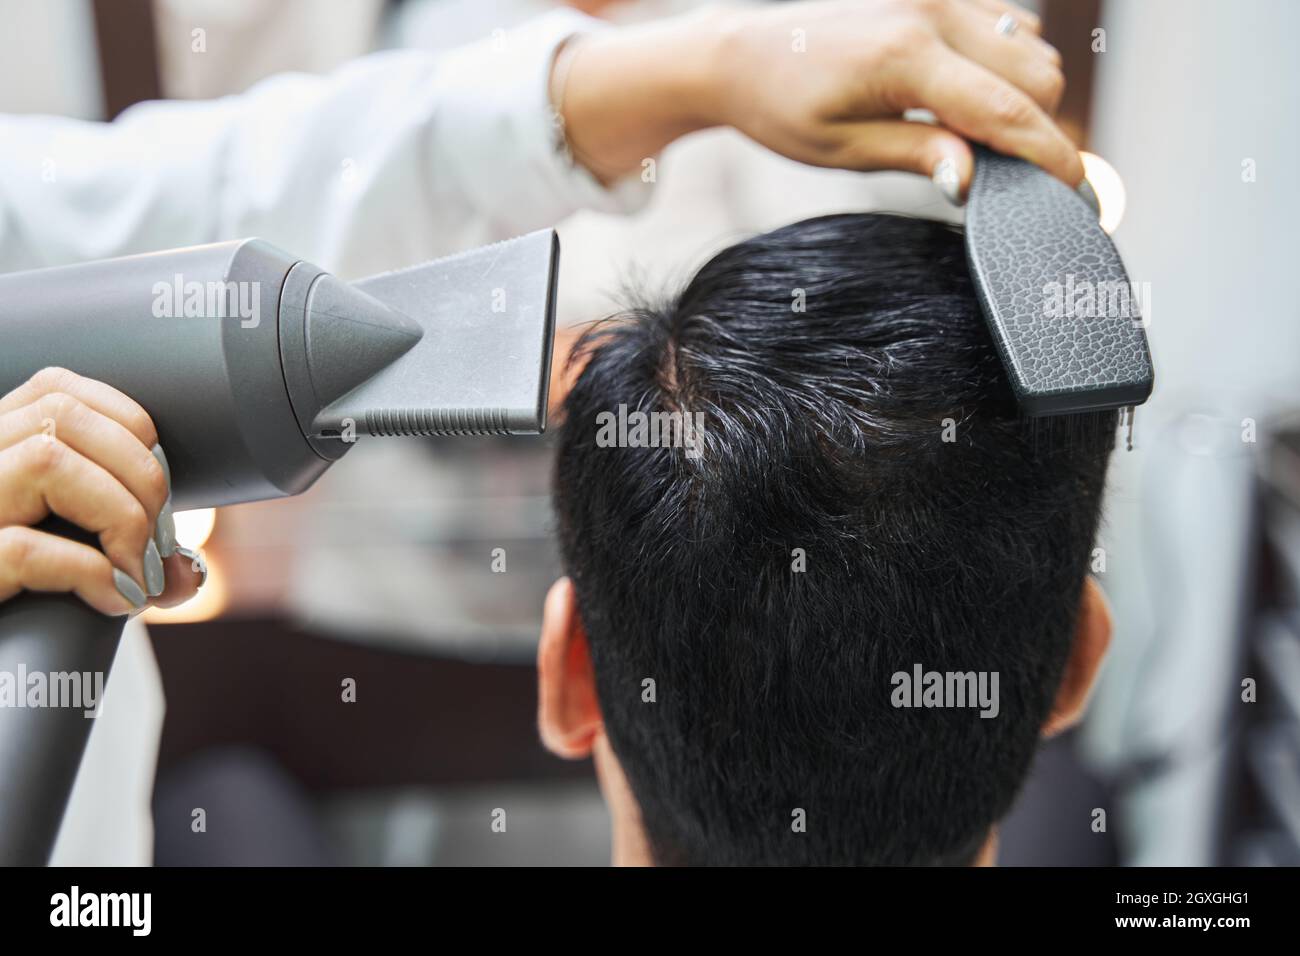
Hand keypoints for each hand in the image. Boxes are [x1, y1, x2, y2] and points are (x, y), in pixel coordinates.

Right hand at [0, 368, 204, 615]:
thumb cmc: (13, 603)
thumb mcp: (69, 559)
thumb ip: (128, 554)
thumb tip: (189, 574)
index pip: (59, 389)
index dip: (130, 429)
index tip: (154, 489)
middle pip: (63, 415)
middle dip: (139, 474)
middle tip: (155, 542)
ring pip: (45, 461)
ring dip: (120, 516)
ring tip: (135, 571)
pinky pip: (24, 548)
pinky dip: (89, 573)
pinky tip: (111, 600)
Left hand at [711, 0, 1079, 191]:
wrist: (743, 55)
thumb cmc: (783, 108)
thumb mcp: (843, 150)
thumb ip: (917, 155)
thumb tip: (975, 178)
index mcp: (905, 57)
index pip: (1006, 112)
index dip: (1051, 155)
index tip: (1075, 191)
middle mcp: (931, 12)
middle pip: (1038, 76)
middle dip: (1037, 128)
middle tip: (1004, 172)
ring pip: (1032, 47)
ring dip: (1026, 96)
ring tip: (974, 135)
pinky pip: (1007, 24)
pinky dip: (1008, 64)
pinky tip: (969, 96)